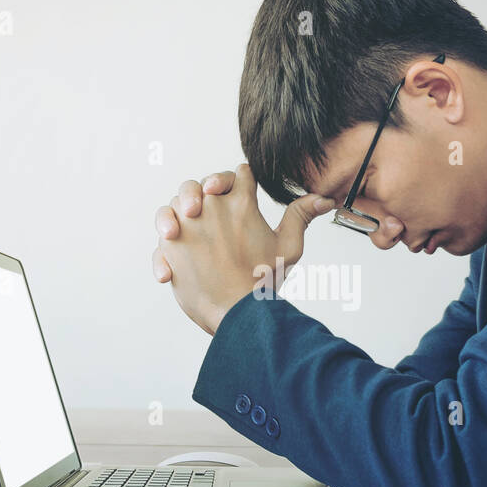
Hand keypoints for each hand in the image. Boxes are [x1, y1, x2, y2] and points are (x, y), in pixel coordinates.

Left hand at [150, 163, 334, 332]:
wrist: (237, 313)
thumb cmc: (265, 281)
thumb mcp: (288, 246)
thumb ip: (301, 216)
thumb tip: (325, 198)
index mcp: (242, 202)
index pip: (240, 174)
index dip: (240, 180)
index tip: (237, 192)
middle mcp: (211, 207)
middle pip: (200, 184)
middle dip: (202, 192)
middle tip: (203, 209)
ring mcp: (188, 224)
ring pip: (175, 204)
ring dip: (178, 213)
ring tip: (184, 231)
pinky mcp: (170, 244)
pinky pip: (162, 236)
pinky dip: (166, 246)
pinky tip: (175, 264)